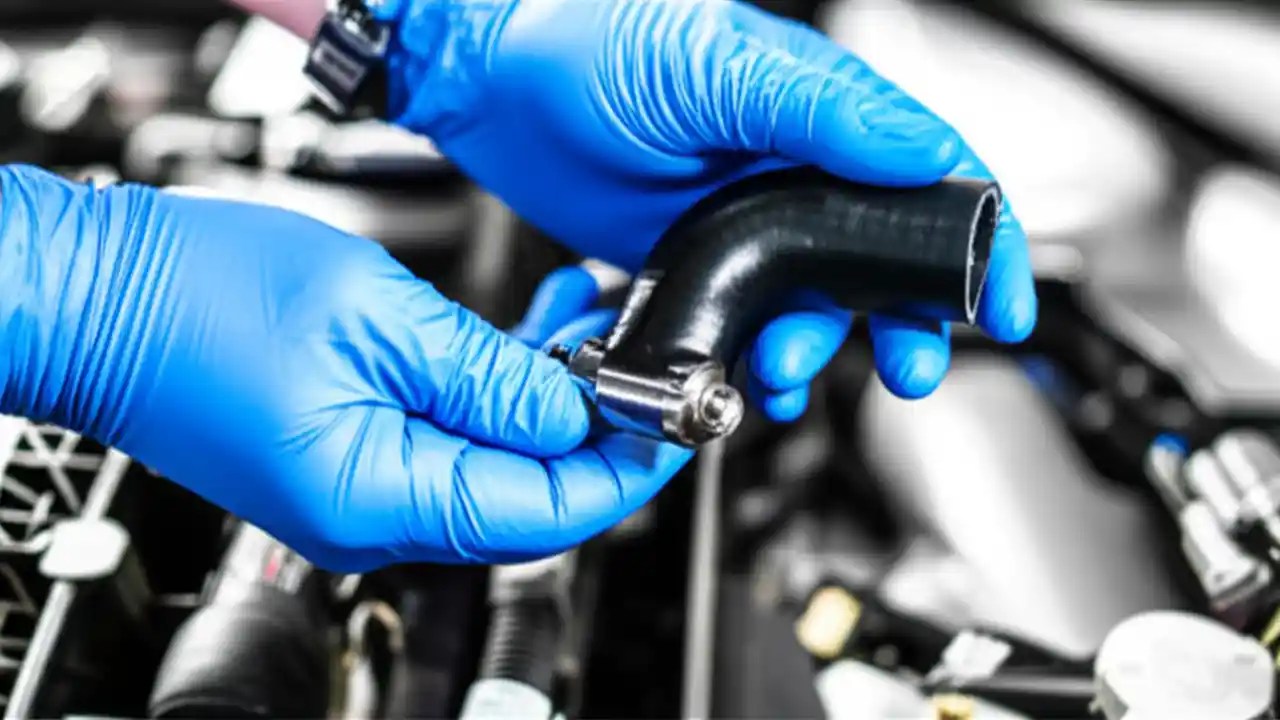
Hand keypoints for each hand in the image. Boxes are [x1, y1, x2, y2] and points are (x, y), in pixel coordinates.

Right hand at [0, 165, 689, 571]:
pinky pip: (448, 452)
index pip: (548, 509)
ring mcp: (357, 498)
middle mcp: (370, 520)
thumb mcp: (380, 318)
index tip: (670, 416)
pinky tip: (520, 351)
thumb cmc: (200, 299)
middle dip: (595, 437)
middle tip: (635, 368)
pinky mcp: (346, 465)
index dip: (624, 465)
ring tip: (583, 336)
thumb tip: (577, 411)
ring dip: (545, 413)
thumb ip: (491, 376)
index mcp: (379, 497)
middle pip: (528, 501)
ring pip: (493, 474)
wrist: (101, 297)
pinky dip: (495, 407)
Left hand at [375, 0, 1036, 409]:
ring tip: (782, 370)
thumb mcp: (711, 64)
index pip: (931, 173)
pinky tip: (747, 371)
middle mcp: (793, 168)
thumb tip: (916, 151)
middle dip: (906, 319)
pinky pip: (750, 319)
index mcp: (819, 110)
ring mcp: (746, 220)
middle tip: (909, 367)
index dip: (977, 241)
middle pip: (886, 256)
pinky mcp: (696, 260)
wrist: (489, 81)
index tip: (999, 304)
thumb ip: (820, 110)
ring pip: (817, 301)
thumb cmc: (588, 40)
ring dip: (818, 347)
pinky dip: (756, 355)